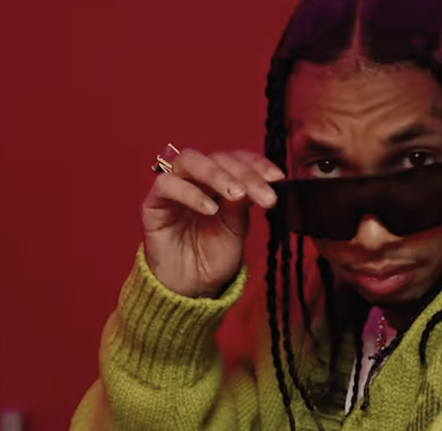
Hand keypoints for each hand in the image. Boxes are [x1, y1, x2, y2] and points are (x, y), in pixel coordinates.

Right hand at [141, 149, 284, 297]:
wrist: (191, 287)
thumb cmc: (214, 256)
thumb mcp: (236, 229)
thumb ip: (242, 204)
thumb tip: (261, 181)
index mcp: (221, 181)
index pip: (238, 160)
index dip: (258, 164)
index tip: (278, 178)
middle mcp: (197, 179)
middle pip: (218, 158)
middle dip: (244, 174)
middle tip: (263, 194)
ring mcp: (174, 187)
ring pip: (190, 161)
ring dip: (217, 175)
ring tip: (237, 195)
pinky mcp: (154, 203)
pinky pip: (166, 185)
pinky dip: (190, 193)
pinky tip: (210, 208)